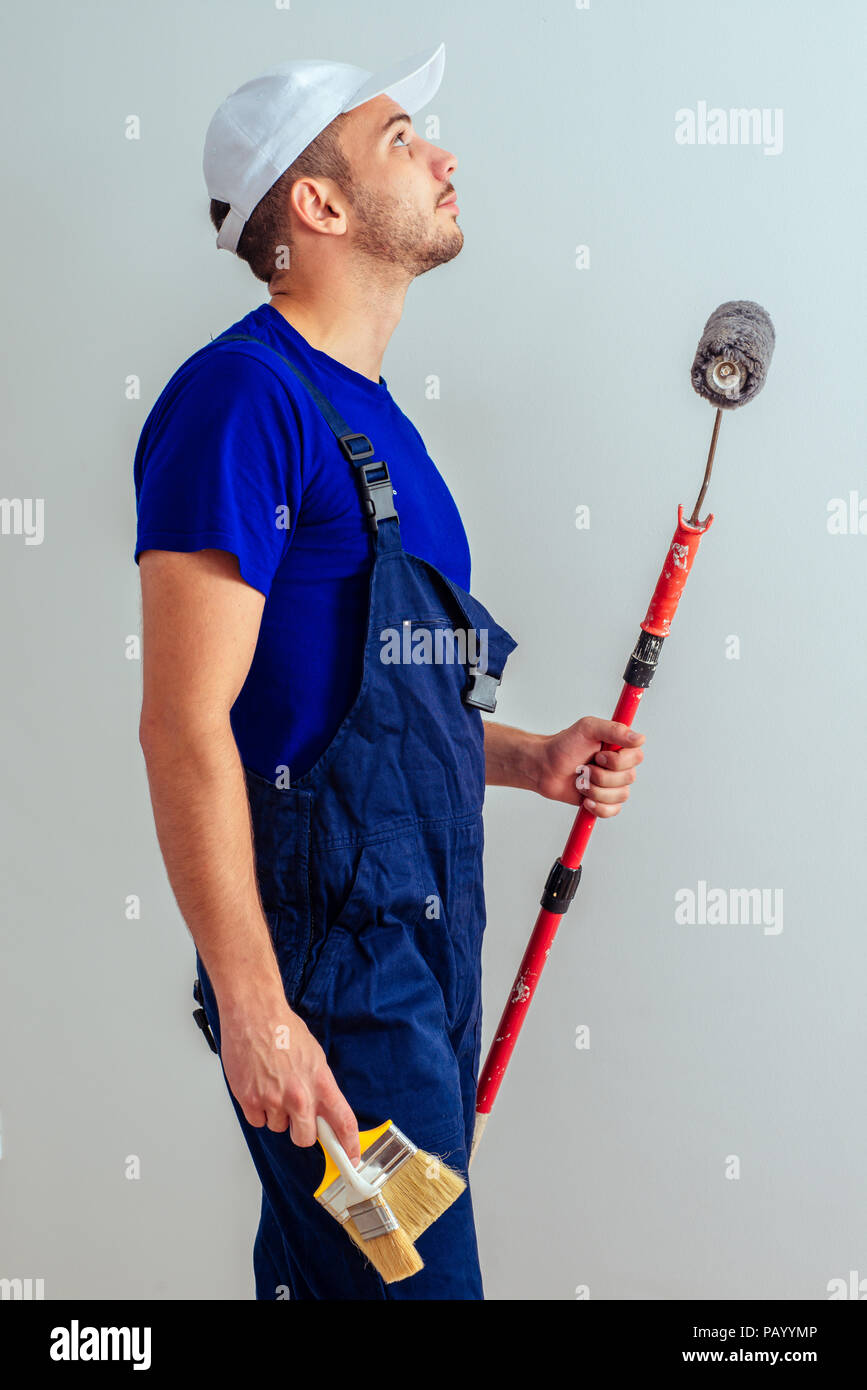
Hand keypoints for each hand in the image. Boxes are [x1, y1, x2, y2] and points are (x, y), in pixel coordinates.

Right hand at [219, 1000, 360, 1162]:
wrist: (254, 1015)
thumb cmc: (283, 1029)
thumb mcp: (314, 1056)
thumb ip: (319, 1085)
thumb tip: (322, 1106)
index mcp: (320, 1082)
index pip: (343, 1121)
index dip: (349, 1144)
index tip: (352, 1157)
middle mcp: (299, 1095)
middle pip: (305, 1138)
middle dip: (301, 1131)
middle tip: (296, 1114)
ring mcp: (274, 1099)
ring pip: (278, 1128)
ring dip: (275, 1114)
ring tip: (272, 1085)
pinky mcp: (250, 1100)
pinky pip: (257, 1121)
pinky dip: (257, 1110)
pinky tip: (258, 1087)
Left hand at [536, 716, 645, 816]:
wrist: (545, 767)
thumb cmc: (564, 745)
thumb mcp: (588, 728)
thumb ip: (614, 730)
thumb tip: (640, 739)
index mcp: (620, 747)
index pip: (636, 757)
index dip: (617, 760)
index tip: (599, 755)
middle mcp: (620, 766)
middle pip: (628, 778)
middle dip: (601, 775)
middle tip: (584, 768)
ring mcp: (613, 785)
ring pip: (620, 795)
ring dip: (596, 790)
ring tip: (581, 781)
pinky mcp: (604, 801)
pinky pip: (612, 810)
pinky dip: (597, 807)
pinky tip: (585, 799)